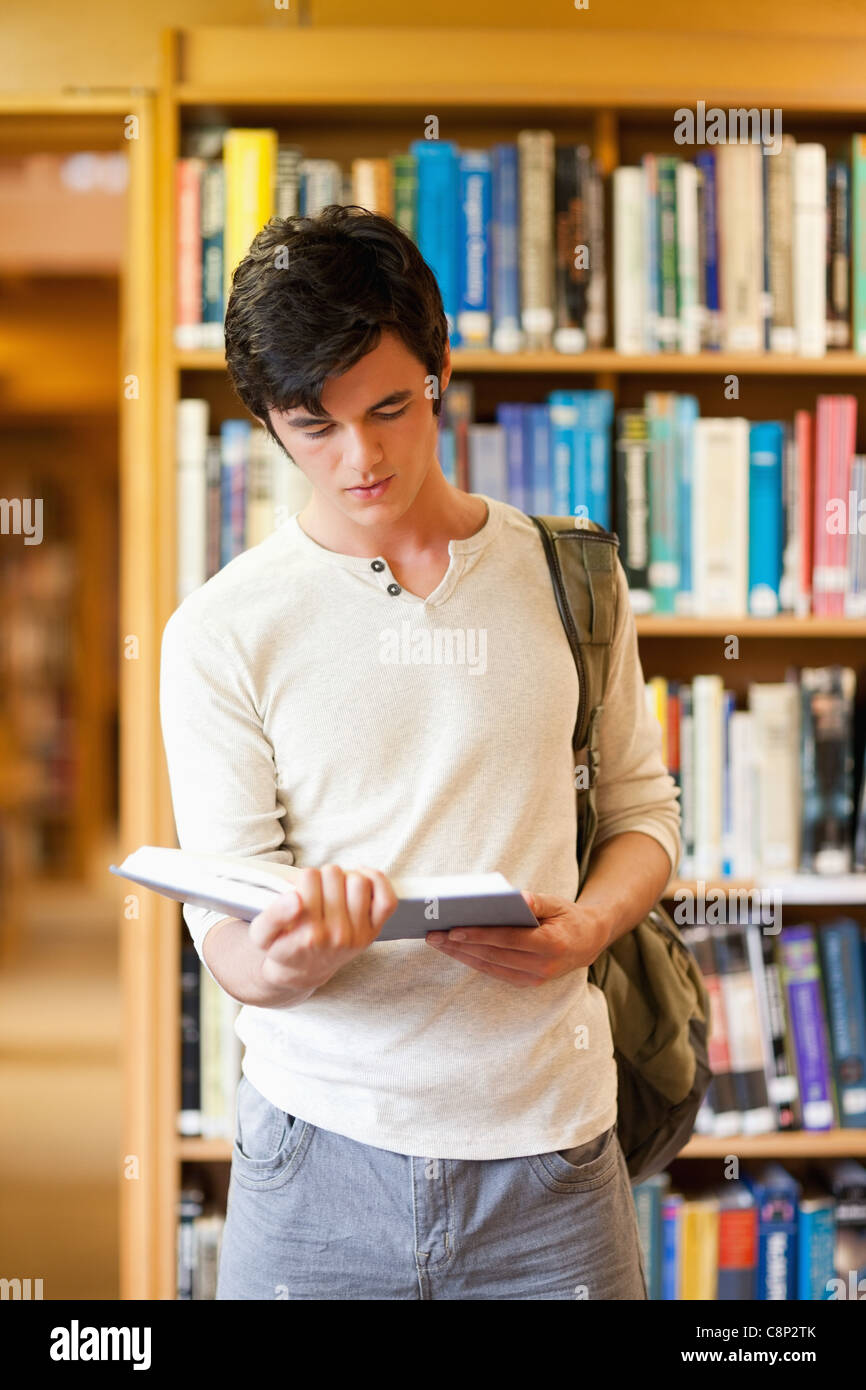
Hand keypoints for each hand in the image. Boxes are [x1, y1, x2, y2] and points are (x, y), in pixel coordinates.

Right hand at [248, 864, 397, 997]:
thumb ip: (273, 916)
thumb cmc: (281, 947)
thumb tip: (295, 898)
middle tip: (314, 891)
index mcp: (307, 934)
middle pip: (333, 874)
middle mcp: (336, 936)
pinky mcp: (373, 932)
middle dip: (321, 877)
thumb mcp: (261, 935)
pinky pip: (387, 899)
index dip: (301, 878)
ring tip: (333, 890)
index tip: (296, 891)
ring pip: (358, 881)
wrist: (302, 972)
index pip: (309, 878)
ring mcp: (358, 935)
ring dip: (344, 879)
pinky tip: (358, 881)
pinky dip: (376, 882)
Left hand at [425, 890, 609, 986]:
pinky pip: (495, 972)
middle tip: (433, 935)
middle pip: (494, 955)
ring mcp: (535, 979)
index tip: (453, 930)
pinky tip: (455, 951)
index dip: (479, 936)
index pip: (508, 940)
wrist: (587, 942)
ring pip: (490, 967)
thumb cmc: (567, 917)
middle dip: (461, 946)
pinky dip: (473, 961)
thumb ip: (537, 902)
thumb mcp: (557, 903)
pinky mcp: (527, 983)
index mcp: (552, 944)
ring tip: (437, 942)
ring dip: (461, 955)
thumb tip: (519, 898)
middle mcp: (543, 966)